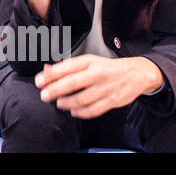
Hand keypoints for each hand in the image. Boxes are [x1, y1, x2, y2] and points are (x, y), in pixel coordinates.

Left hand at [35, 55, 163, 118]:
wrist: (136, 73)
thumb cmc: (108, 67)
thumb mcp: (88, 61)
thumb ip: (67, 67)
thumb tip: (46, 70)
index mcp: (90, 61)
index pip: (66, 67)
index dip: (50, 75)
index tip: (39, 81)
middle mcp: (97, 74)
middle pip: (71, 83)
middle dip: (54, 91)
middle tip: (44, 95)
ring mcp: (105, 88)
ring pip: (81, 99)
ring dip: (66, 103)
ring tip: (59, 103)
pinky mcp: (112, 101)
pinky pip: (93, 110)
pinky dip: (81, 112)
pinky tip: (73, 111)